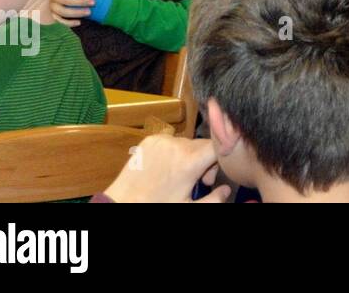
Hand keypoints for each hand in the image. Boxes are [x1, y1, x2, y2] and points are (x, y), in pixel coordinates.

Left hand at [102, 135, 228, 202]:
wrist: (121, 205)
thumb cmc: (157, 206)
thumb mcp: (189, 208)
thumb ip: (214, 200)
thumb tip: (227, 190)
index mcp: (190, 161)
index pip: (220, 144)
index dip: (223, 158)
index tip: (212, 176)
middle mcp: (178, 144)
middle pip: (204, 144)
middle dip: (205, 161)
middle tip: (197, 181)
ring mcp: (162, 140)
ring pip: (188, 143)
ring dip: (189, 156)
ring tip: (178, 176)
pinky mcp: (150, 140)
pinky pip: (172, 141)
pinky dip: (173, 152)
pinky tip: (165, 169)